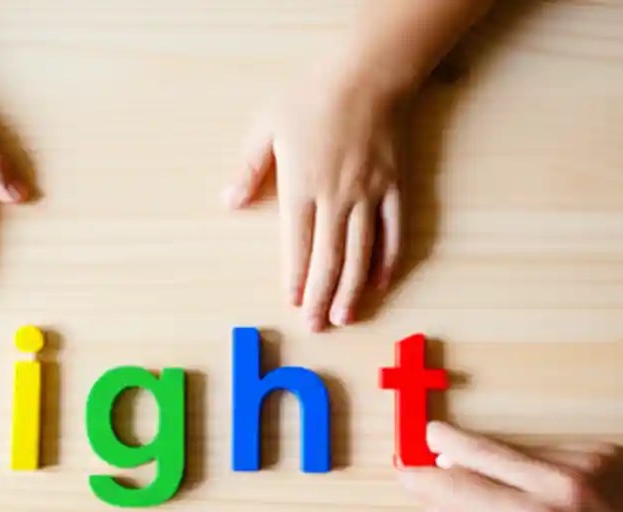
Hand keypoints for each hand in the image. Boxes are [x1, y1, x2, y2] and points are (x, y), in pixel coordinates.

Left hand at [224, 63, 405, 331]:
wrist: (367, 74)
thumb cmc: (310, 97)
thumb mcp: (265, 127)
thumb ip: (248, 170)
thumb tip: (228, 203)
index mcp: (301, 186)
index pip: (297, 244)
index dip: (296, 278)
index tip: (293, 303)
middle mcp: (337, 197)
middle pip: (329, 258)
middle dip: (321, 296)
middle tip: (316, 325)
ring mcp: (369, 194)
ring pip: (361, 253)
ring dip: (352, 289)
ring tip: (345, 317)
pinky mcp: (394, 187)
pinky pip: (393, 231)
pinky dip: (387, 260)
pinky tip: (380, 283)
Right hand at [399, 422, 622, 511]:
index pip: (458, 489)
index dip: (424, 479)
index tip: (404, 471)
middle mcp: (561, 485)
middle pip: (485, 452)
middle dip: (450, 445)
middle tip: (427, 437)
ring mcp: (590, 463)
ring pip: (520, 450)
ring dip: (498, 461)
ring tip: (491, 481)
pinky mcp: (612, 453)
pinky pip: (555, 451)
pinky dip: (539, 465)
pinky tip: (548, 493)